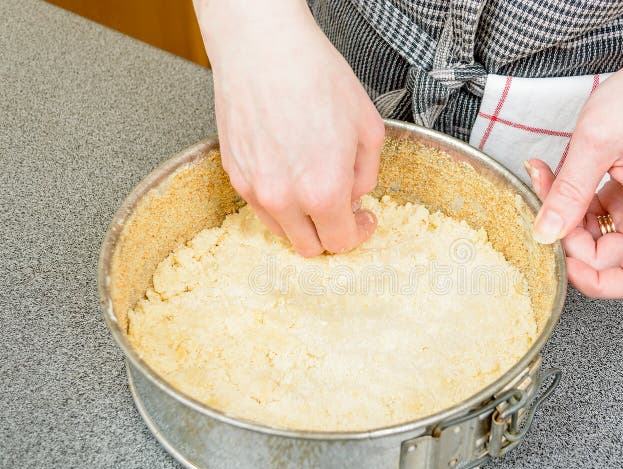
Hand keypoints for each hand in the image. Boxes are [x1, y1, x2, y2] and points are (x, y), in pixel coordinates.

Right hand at [195, 0, 382, 255]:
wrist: (263, 47)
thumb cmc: (315, 76)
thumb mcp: (367, 126)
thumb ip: (366, 174)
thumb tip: (355, 196)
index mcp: (323, 190)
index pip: (341, 241)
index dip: (359, 232)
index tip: (363, 218)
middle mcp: (284, 198)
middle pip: (309, 246)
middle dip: (330, 232)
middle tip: (342, 208)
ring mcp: (254, 188)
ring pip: (281, 230)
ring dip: (302, 220)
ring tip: (314, 185)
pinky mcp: (234, 174)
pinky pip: (260, 205)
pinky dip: (279, 200)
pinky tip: (291, 170)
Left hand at [526, 58, 622, 298]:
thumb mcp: (596, 140)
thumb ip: (568, 191)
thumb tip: (544, 233)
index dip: (596, 282)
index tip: (561, 258)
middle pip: (607, 260)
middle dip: (566, 236)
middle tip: (541, 198)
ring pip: (596, 238)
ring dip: (564, 216)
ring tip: (544, 178)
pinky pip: (597, 217)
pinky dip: (573, 202)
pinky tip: (556, 176)